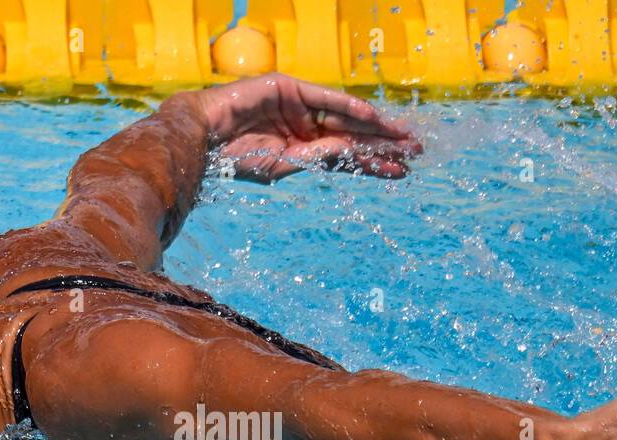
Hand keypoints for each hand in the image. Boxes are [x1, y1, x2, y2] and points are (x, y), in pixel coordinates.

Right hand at [192, 73, 421, 182]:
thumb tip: (350, 154)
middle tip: (415, 151)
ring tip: (404, 138)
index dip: (374, 163)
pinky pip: (326, 99)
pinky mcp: (290, 88)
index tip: (402, 172)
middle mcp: (304, 127)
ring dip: (375, 126)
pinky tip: (372, 117)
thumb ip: (316, 157)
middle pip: (353, 135)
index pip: (347, 156)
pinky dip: (349, 107)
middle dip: (384, 144)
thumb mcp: (281, 166)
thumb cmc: (233, 159)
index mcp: (301, 150)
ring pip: (345, 116)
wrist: (201, 138)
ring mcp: (298, 106)